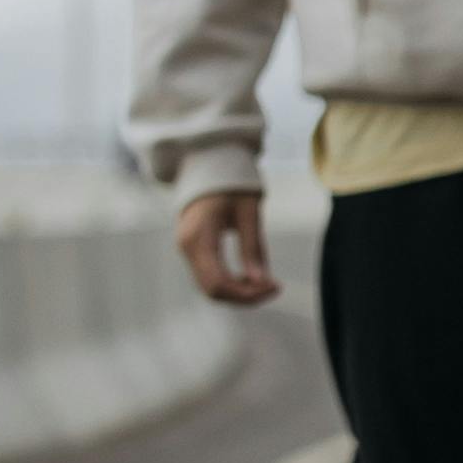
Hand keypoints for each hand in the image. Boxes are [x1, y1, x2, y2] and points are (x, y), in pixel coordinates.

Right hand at [173, 189, 275, 307]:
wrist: (209, 166)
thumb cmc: (231, 184)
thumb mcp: (248, 212)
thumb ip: (253, 247)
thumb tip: (261, 282)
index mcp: (198, 237)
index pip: (218, 282)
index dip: (247, 293)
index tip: (276, 286)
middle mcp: (187, 248)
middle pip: (213, 291)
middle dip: (245, 295)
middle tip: (275, 287)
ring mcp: (187, 251)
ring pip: (211, 288)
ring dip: (239, 292)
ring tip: (267, 282)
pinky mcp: (194, 251)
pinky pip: (210, 277)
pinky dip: (232, 284)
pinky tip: (252, 277)